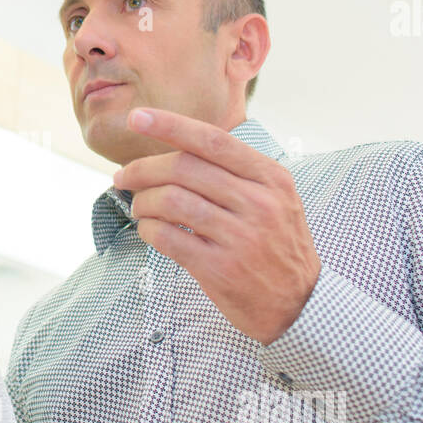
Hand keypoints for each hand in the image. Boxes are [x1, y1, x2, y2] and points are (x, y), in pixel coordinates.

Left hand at [112, 108, 321, 345]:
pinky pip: (168, 238)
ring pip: (171, 201)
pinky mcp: (221, 268)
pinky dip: (148, 230)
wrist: (299, 304)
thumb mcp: (276, 200)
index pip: (212, 140)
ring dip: (143, 202)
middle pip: (184, 168)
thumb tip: (178, 146)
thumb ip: (237, 173)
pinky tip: (148, 230)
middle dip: (143, 169)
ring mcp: (241, 237)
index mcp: (271, 178)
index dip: (170, 125)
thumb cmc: (276, 246)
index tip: (137, 118)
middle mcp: (259, 203)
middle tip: (123, 177)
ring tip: (138, 208)